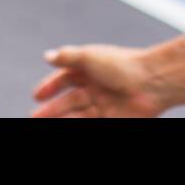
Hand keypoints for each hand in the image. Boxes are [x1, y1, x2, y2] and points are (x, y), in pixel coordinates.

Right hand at [31, 44, 168, 117]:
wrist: (152, 83)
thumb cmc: (121, 65)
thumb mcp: (89, 57)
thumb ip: (67, 57)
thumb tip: (46, 56)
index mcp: (90, 69)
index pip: (65, 78)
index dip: (50, 87)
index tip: (36, 95)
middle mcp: (96, 88)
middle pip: (68, 102)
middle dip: (50, 111)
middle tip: (32, 119)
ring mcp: (104, 105)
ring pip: (76, 117)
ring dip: (59, 122)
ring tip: (42, 125)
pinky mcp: (112, 120)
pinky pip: (89, 126)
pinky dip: (75, 127)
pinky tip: (64, 128)